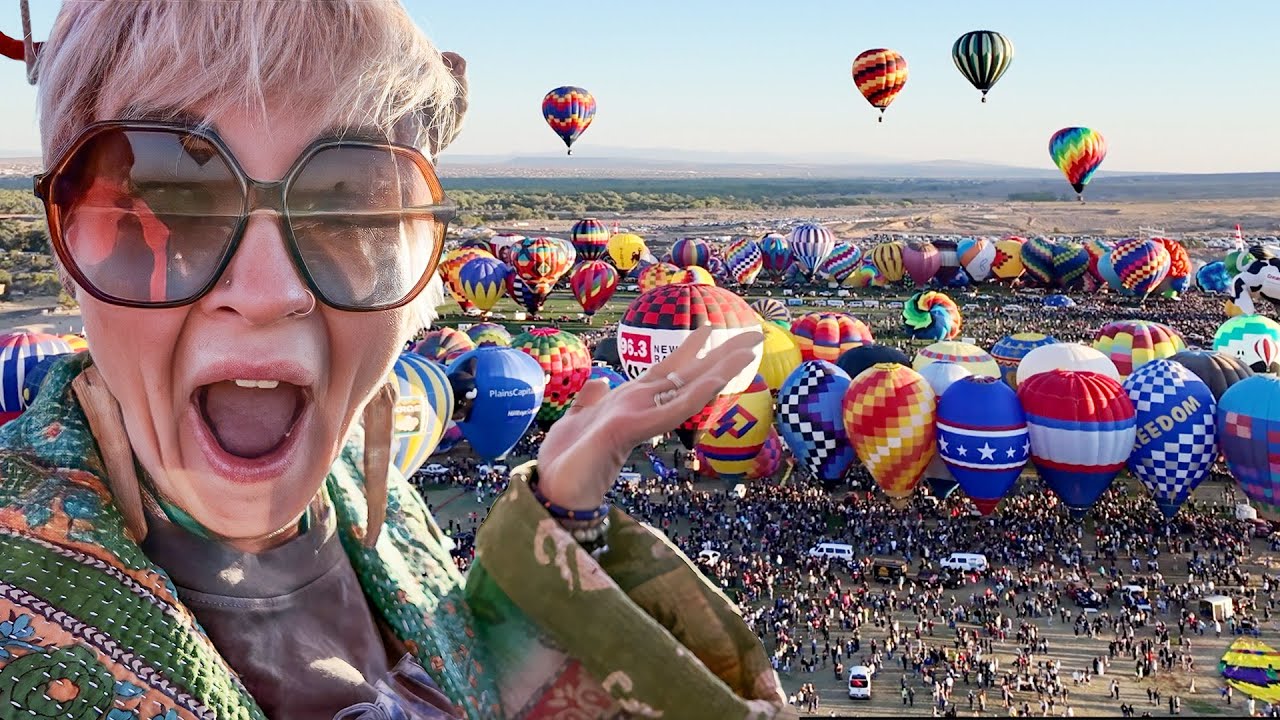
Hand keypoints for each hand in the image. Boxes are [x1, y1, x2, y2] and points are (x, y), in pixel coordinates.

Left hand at [535, 325, 762, 509]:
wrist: (554, 490)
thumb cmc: (566, 461)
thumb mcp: (577, 419)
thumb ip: (591, 399)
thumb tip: (601, 380)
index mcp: (629, 401)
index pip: (667, 370)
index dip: (691, 349)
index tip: (711, 329)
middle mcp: (640, 406)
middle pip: (689, 374)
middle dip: (720, 355)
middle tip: (754, 335)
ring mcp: (639, 417)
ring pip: (689, 388)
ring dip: (721, 369)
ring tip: (749, 349)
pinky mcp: (630, 428)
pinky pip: (670, 410)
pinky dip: (694, 395)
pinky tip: (716, 380)